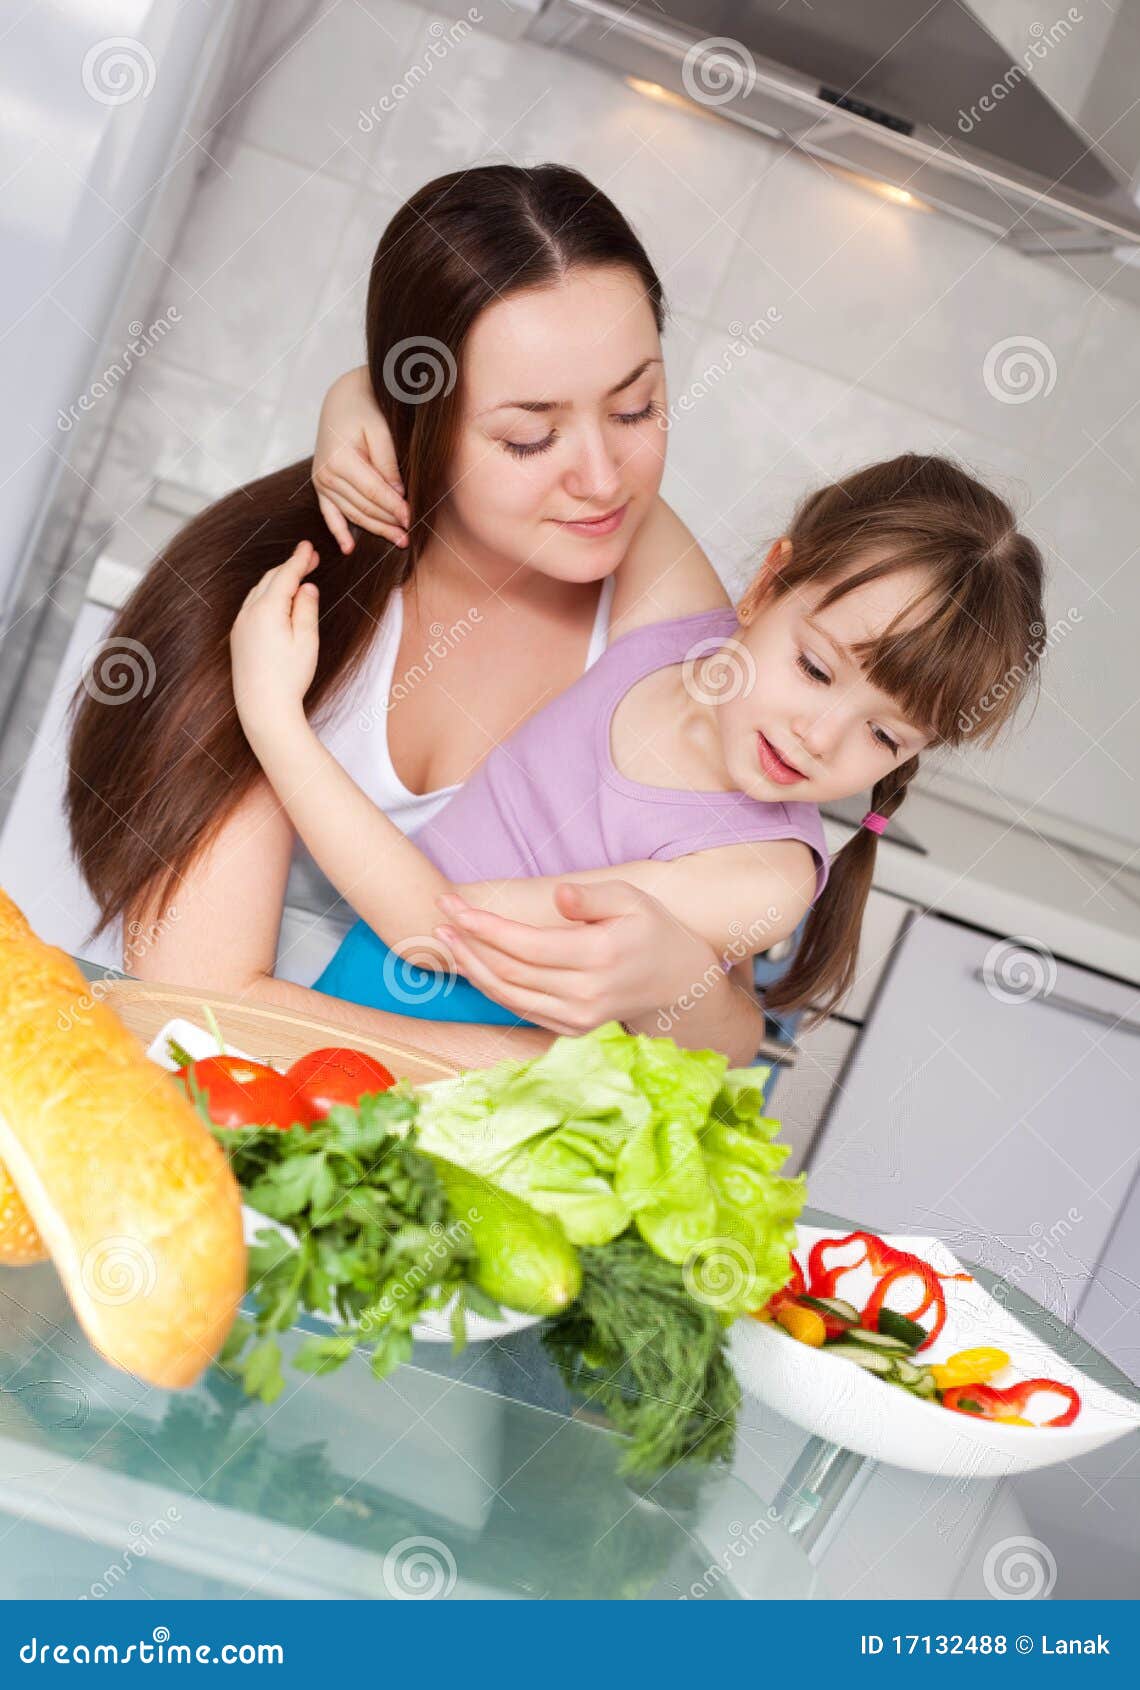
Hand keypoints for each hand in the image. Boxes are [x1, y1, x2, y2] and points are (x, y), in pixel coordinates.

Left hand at [230, 542, 320, 737]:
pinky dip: (267, 596)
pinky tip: (278, 601)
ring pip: (259, 591)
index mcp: (267, 609)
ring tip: (296, 577)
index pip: (286, 575)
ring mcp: (240, 624)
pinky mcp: (238, 637)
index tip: (309, 546)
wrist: (263, 708)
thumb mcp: (307, 640)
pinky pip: (252, 606)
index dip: (300, 559)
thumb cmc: (289, 677)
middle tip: (309, 559)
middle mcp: (249, 612)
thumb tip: (306, 587)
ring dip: (277, 581)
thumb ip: (306, 608)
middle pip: (270, 579)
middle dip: (290, 567)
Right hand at [313, 366, 409, 552]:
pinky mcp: (321, 485)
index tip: (413, 520)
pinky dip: (339, 532)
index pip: (373, 493)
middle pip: (364, 508)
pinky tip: (348, 549)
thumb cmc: (365, 409)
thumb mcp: (380, 430)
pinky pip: (329, 514)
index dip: (394, 508)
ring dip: (375, 529)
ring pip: (352, 514)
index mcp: (340, 460)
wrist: (342, 399)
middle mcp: (326, 474)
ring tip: (398, 540)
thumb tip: (398, 495)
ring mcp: (321, 482)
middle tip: (410, 537)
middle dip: (388, 523)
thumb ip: (388, 464)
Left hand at [433, 880, 722, 1036]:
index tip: (453, 905)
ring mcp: (578, 1018)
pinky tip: (472, 966)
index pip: (524, 945)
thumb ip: (591, 897)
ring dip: (471, 968)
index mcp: (599, 956)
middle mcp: (586, 993)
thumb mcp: (631, 900)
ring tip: (446, 941)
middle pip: (508, 972)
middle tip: (440, 917)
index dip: (482, 926)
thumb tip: (559, 896)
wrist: (677, 983)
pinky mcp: (572, 1030)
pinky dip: (490, 988)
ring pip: (508, 995)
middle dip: (467, 944)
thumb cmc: (651, 930)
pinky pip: (520, 1009)